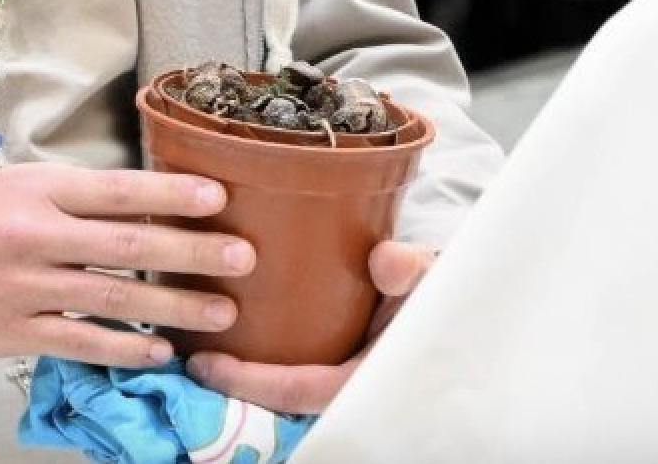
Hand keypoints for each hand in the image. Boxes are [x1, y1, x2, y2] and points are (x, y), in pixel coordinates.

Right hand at [0, 163, 253, 367]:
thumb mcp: (21, 187)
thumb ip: (80, 195)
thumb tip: (154, 203)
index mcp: (39, 190)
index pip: (118, 190)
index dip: (172, 194)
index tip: (219, 197)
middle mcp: (35, 236)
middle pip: (127, 244)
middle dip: (192, 252)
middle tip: (242, 257)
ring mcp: (26, 288)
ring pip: (113, 297)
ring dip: (174, 306)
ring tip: (221, 310)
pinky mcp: (16, 332)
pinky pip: (82, 341)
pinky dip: (125, 346)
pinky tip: (161, 350)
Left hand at [183, 239, 434, 415]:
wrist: (472, 303)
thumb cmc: (452, 290)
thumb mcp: (439, 276)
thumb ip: (413, 269)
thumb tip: (385, 260)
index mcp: (370, 378)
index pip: (295, 391)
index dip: (246, 383)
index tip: (200, 364)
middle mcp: (355, 386)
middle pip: (281, 397)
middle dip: (235, 384)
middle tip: (185, 358)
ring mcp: (349, 377)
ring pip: (289, 386)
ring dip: (247, 373)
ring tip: (199, 345)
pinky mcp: (347, 361)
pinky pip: (299, 370)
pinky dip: (268, 360)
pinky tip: (242, 333)